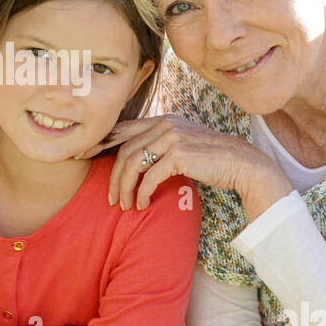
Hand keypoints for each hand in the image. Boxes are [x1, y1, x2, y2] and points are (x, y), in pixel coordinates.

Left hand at [76, 114, 292, 218]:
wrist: (243, 165)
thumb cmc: (212, 160)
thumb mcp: (182, 146)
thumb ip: (159, 145)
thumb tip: (132, 157)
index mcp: (163, 119)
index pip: (123, 129)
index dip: (100, 142)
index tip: (83, 155)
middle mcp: (165, 124)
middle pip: (123, 150)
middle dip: (112, 176)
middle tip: (110, 198)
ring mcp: (172, 137)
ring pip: (132, 163)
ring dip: (124, 188)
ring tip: (124, 205)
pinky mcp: (179, 154)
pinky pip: (148, 176)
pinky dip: (141, 192)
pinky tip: (141, 204)